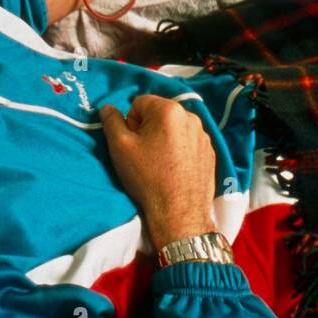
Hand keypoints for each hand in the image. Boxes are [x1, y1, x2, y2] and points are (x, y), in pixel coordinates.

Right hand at [100, 95, 217, 249]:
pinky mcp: (210, 152)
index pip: (139, 103)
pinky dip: (179, 150)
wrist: (179, 214)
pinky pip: (188, 142)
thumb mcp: (120, 148)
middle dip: (148, 129)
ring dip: (164, 139)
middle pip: (158, 114)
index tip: (133, 145)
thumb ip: (111, 122)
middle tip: (144, 155)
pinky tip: (174, 170)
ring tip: (159, 165)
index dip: (131, 123)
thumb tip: (107, 107)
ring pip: (174, 128)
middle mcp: (191, 117)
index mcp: (169, 110)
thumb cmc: (147, 178)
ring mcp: (203, 135)